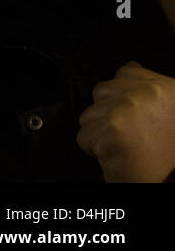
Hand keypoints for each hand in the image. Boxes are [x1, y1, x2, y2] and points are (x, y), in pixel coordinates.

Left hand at [77, 62, 174, 181]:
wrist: (169, 183)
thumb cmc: (169, 156)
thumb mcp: (167, 112)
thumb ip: (145, 87)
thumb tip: (129, 67)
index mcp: (166, 88)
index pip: (125, 73)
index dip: (121, 97)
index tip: (130, 115)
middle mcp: (149, 94)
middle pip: (101, 92)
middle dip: (108, 115)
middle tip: (132, 136)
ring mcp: (129, 109)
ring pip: (89, 114)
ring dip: (101, 133)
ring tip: (127, 147)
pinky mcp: (112, 130)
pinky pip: (84, 137)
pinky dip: (96, 150)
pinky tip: (120, 156)